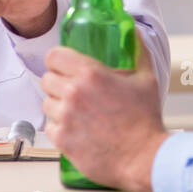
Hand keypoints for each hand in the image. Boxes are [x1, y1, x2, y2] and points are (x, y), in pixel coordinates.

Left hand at [42, 44, 166, 191]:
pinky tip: (76, 129)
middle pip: (47, 79)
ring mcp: (65, 117)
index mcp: (90, 74)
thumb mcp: (146, 79)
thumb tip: (135, 33)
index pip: (54, 56)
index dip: (58, 60)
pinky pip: (49, 127)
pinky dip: (59, 128)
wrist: (144, 157)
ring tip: (76, 112)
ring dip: (58, 106)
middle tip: (73, 91)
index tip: (64, 66)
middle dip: (58, 83)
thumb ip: (139, 51)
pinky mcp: (62, 140)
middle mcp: (73, 93)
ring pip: (46, 103)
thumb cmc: (145, 120)